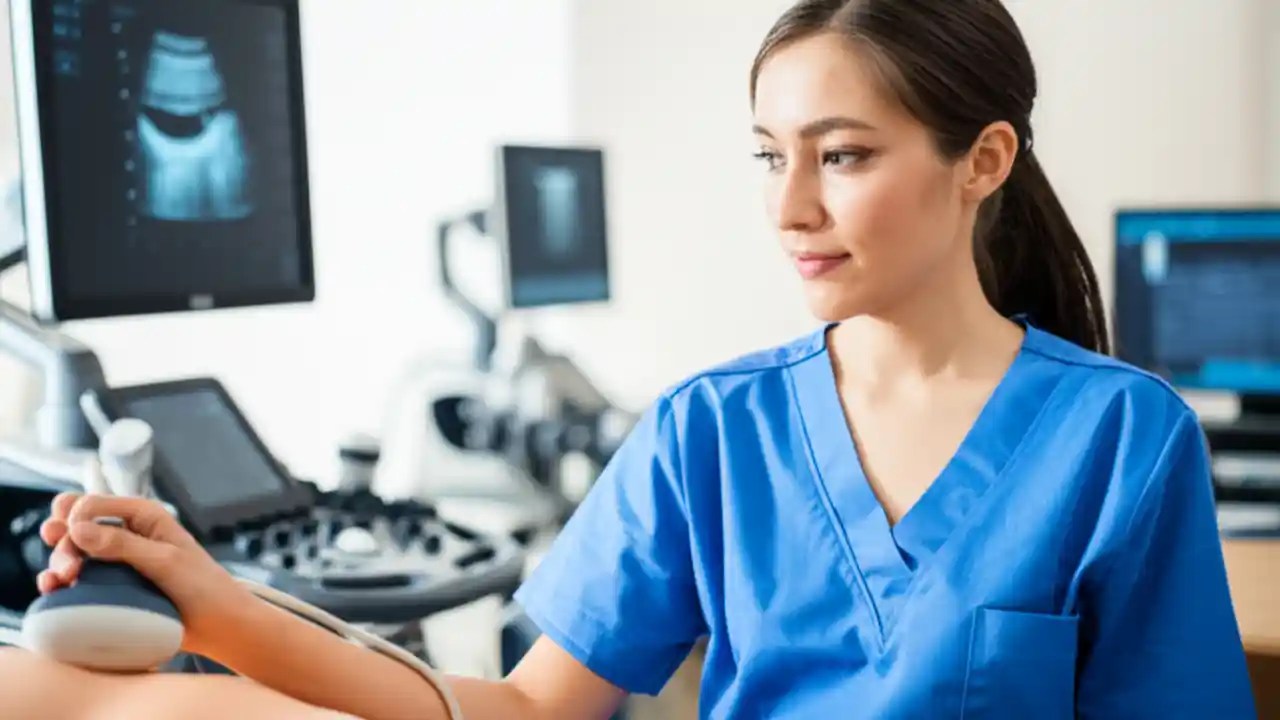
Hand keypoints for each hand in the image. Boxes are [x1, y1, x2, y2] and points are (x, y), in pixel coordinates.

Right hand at [38, 492, 254, 655]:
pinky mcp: (110, 587)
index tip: (70, 538)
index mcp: (142, 516)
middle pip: (75, 527)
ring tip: (61, 581)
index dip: (75, 517)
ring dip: (58, 563)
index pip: (91, 504)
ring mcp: (115, 562)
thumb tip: (76, 529)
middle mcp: (126, 533)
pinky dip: (59, 582)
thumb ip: (122, 545)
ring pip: (71, 553)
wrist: (218, 626)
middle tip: (69, 569)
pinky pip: (75, 580)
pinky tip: (53, 590)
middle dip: (63, 543)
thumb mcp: (164, 562)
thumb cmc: (202, 587)